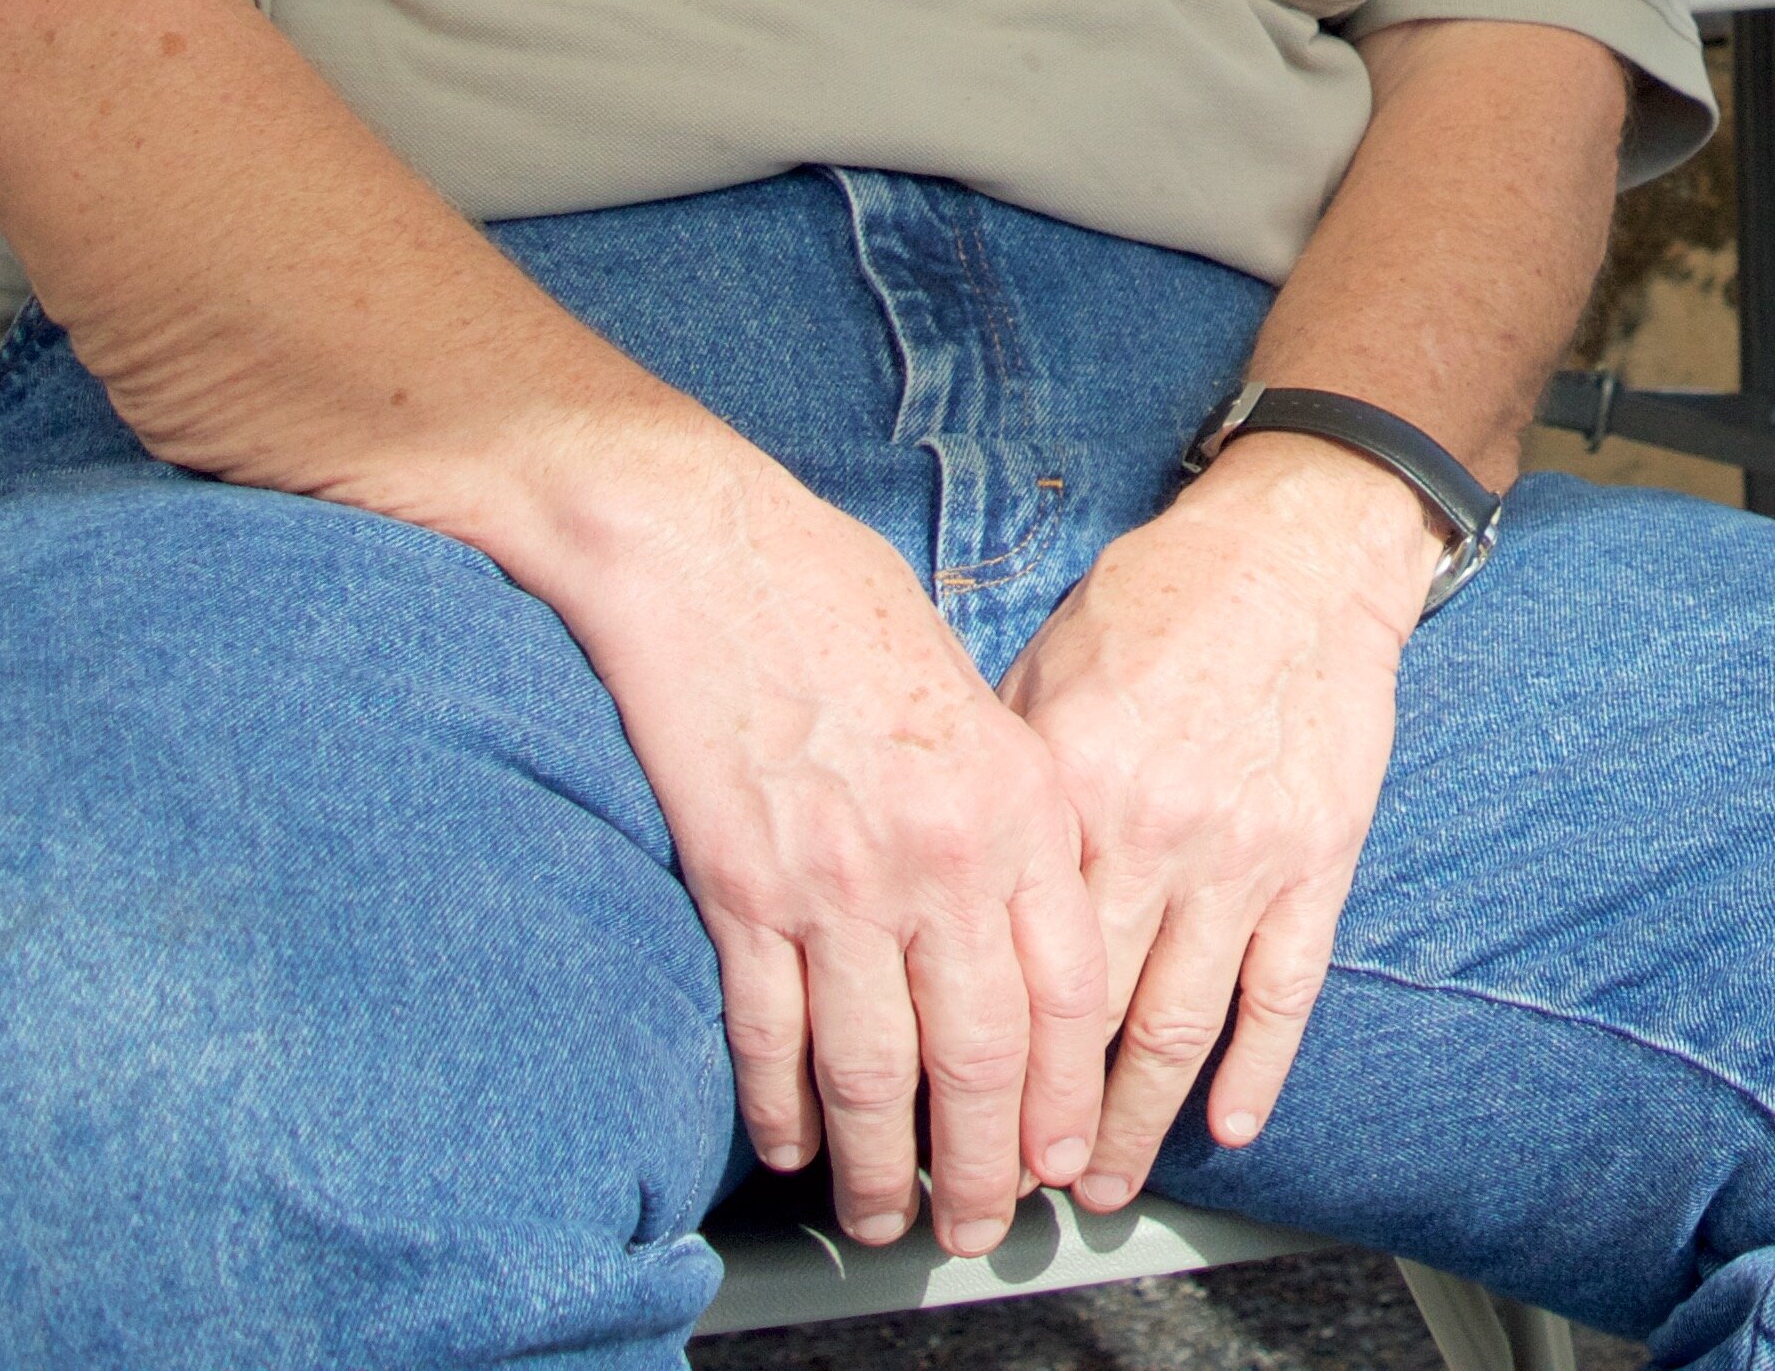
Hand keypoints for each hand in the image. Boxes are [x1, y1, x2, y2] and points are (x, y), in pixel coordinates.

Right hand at [535, 432, 1109, 1258]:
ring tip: (887, 1215)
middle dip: (989, 1161)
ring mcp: (837, 880)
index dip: (1067, 1091)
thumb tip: (1023, 919)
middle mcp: (941, 854)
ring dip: (882, 1162)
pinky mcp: (740, 887)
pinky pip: (770, 1031)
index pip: (1068, 988)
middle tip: (985, 1226)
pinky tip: (788, 1147)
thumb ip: (1008, 806)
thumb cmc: (842, 602)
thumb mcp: (973, 693)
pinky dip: (780, 1104)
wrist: (706, 549)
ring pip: (874, 1068)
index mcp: (1018, 800)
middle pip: (982, 1052)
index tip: (1064, 1155)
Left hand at [992, 432, 1449, 1209]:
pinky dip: (1257, 1066)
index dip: (970, 1052)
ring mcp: (1243, 854)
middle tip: (1005, 1187)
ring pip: (1180, 1023)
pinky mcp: (1317, 857)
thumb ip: (1004, 785)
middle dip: (1040, 1119)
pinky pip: (1285, 986)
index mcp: (1070, 787)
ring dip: (1137, 1123)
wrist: (1301, 551)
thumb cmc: (1163, 599)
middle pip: (1082, 1015)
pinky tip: (1227, 1126)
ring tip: (1101, 1189)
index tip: (937, 1117)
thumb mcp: (1048, 671)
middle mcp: (1153, 833)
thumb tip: (945, 884)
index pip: (1005, 956)